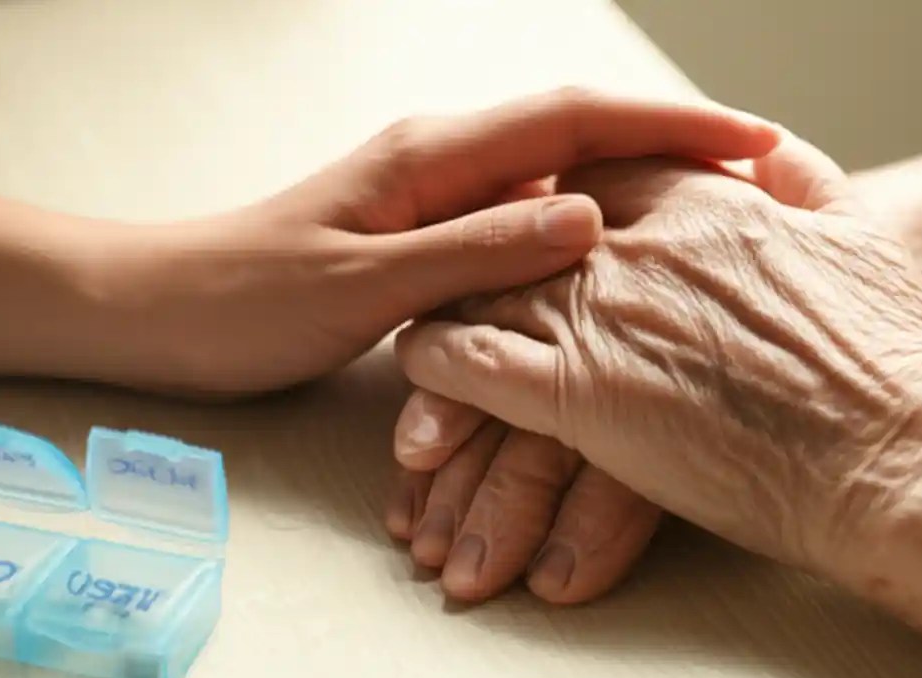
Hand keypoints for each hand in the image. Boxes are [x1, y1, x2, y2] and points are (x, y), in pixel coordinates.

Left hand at [81, 89, 778, 394]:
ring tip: (712, 214)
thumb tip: (590, 222)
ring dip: (632, 185)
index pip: (574, 120)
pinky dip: (579, 231)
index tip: (755, 143)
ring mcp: (431, 195)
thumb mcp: (367, 285)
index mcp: (431, 156)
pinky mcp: (421, 234)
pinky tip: (614, 260)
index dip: (670, 128)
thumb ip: (476, 253)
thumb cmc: (246, 302)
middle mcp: (440, 161)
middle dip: (671, 146)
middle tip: (760, 179)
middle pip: (579, 135)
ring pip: (556, 177)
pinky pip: (519, 221)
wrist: (161, 312)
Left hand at [395, 134, 921, 572]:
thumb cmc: (892, 357)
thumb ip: (805, 179)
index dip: (551, 200)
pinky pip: (468, 363)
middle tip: (447, 280)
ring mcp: (598, 313)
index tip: (531, 226)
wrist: (901, 458)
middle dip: (483, 256)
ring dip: (443, 313)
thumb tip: (771, 148)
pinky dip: (434, 366)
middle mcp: (633, 244)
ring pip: (479, 292)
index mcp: (694, 199)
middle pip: (518, 232)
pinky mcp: (577, 392)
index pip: (588, 171)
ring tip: (420, 323)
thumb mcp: (860, 233)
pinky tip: (425, 377)